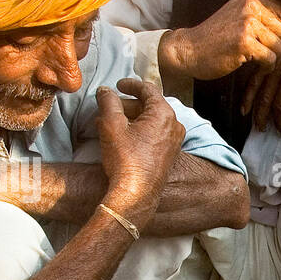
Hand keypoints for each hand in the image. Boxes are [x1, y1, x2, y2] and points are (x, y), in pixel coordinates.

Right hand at [96, 77, 185, 227]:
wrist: (136, 195)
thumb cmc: (125, 159)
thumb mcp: (111, 124)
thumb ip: (108, 101)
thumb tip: (105, 90)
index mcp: (164, 114)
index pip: (148, 89)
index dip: (130, 84)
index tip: (117, 85)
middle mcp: (175, 126)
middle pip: (150, 105)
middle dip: (128, 104)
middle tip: (109, 106)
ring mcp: (174, 142)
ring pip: (152, 121)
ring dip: (132, 118)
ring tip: (111, 122)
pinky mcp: (169, 155)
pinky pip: (155, 134)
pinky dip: (139, 130)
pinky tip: (122, 137)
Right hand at [160, 0, 280, 81]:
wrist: (189, 50)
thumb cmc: (217, 39)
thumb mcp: (241, 20)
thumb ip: (264, 19)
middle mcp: (250, 5)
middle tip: (276, 62)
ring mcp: (247, 22)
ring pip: (280, 46)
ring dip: (276, 61)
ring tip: (264, 65)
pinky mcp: (243, 41)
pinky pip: (270, 57)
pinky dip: (267, 67)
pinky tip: (257, 67)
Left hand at [241, 41, 280, 133]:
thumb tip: (272, 96)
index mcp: (279, 58)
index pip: (257, 78)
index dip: (248, 97)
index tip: (243, 111)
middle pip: (265, 94)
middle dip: (260, 114)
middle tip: (259, 127)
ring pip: (280, 104)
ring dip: (279, 121)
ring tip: (280, 130)